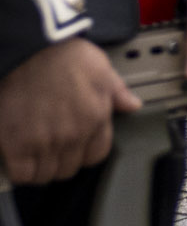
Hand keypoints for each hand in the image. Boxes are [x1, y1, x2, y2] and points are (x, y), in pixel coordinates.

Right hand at [0, 38, 137, 184]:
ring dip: (41, 168)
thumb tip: (133, 105)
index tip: (75, 147)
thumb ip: (117, 91)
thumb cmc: (62, 54)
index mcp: (95, 118)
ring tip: (34, 155)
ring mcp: (43, 142)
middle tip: (51, 150)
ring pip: (46, 175)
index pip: (96, 155)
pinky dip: (20, 171)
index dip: (85, 153)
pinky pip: (21, 174)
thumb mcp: (100, 67)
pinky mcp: (15, 144)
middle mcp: (72, 135)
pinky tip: (18, 158)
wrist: (28, 50)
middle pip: (70, 169)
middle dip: (62, 162)